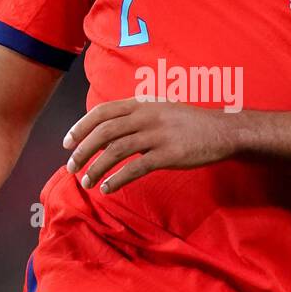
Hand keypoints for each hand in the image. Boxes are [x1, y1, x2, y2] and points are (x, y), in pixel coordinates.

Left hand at [63, 98, 243, 193]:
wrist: (223, 131)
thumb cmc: (189, 123)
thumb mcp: (160, 109)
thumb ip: (134, 117)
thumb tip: (106, 132)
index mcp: (142, 103)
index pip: (102, 112)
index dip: (81, 127)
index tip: (67, 143)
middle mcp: (146, 116)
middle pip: (104, 132)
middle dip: (83, 151)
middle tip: (71, 167)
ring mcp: (158, 134)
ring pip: (116, 151)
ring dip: (96, 168)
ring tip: (86, 182)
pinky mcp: (169, 155)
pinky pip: (136, 168)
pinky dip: (117, 179)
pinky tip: (108, 188)